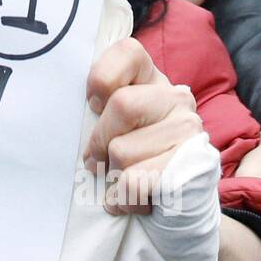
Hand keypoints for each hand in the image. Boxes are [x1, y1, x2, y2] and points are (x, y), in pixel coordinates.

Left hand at [84, 37, 204, 214]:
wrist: (177, 209)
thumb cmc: (133, 162)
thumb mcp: (113, 128)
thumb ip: (99, 110)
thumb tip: (67, 117)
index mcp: (152, 80)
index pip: (128, 51)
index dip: (101, 79)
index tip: (93, 106)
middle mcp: (177, 98)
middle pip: (121, 105)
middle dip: (99, 141)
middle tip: (96, 161)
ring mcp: (189, 131)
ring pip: (122, 151)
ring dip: (112, 176)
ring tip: (121, 183)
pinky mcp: (193, 166)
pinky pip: (136, 182)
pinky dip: (123, 197)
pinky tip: (130, 200)